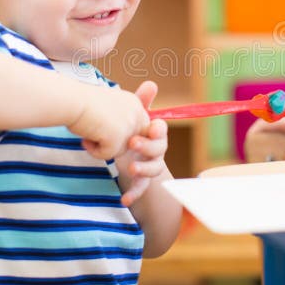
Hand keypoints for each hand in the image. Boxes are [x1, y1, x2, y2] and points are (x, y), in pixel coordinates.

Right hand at [70, 86, 149, 160]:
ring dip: (103, 147)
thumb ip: (120, 120)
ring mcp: (129, 125)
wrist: (70, 100)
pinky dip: (94, 151)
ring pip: (120, 151)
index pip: (138, 129)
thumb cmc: (82, 103)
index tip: (102, 128)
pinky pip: (108, 155)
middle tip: (95, 132)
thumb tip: (124, 142)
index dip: (120, 134)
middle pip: (130, 142)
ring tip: (88, 134)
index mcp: (134, 104)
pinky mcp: (118, 137)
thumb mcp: (108, 108)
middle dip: (112, 142)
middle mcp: (136, 113)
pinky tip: (85, 139)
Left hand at [106, 81, 169, 206]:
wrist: (124, 151)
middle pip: (160, 149)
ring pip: (154, 169)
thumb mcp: (132, 114)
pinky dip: (134, 194)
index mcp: (153, 132)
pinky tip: (124, 200)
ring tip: (129, 168)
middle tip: (132, 143)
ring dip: (144, 168)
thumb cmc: (129, 128)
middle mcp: (156, 149)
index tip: (152, 127)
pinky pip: (140, 188)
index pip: (161, 130)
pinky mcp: (140, 180)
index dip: (159, 129)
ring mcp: (149, 165)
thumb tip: (151, 84)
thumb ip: (141, 101)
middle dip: (148, 146)